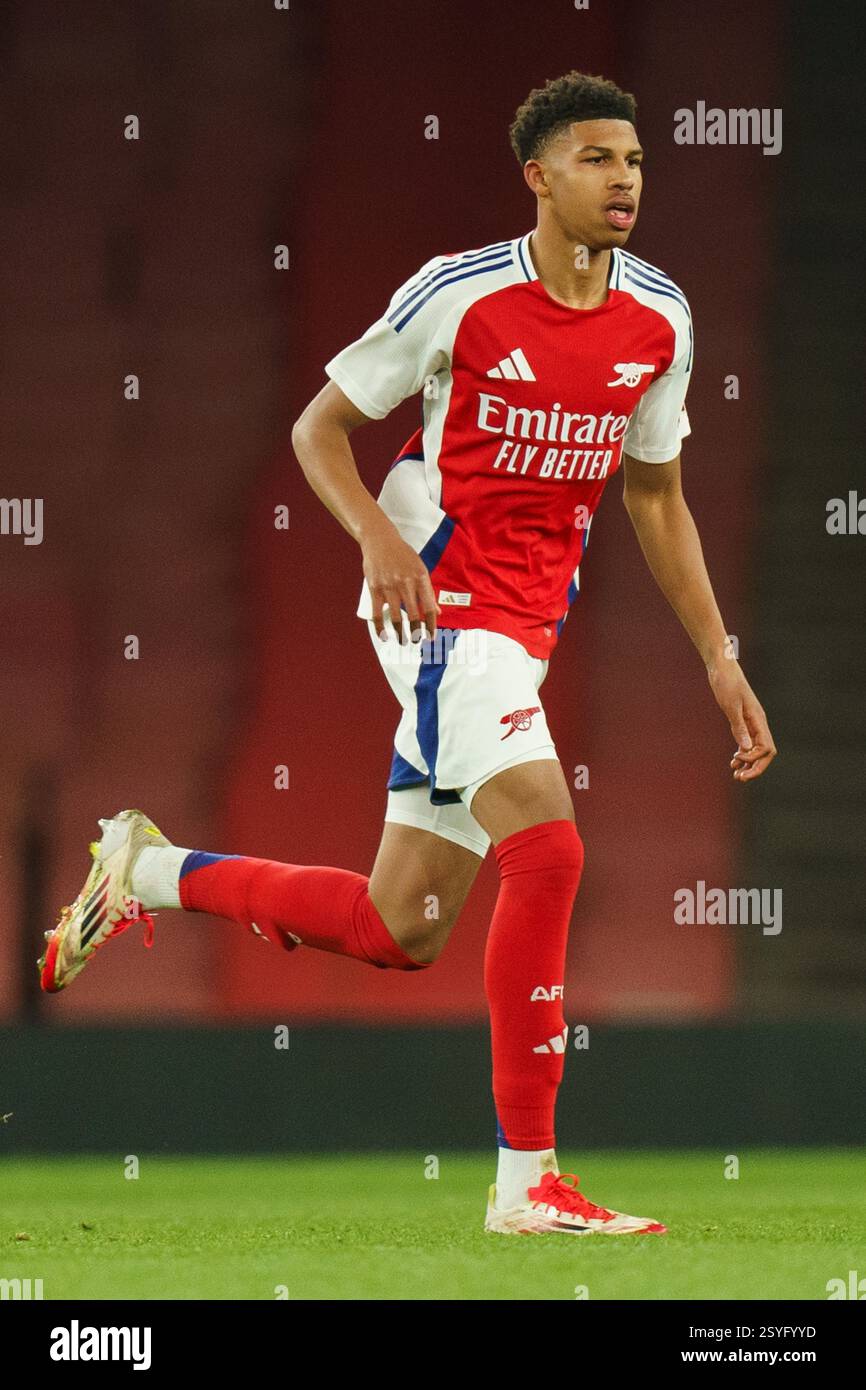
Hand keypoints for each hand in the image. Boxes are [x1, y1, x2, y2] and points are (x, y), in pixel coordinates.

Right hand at [362, 526, 440, 643]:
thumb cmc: (402, 555)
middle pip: (413, 615)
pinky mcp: (375, 588)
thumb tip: (436, 612)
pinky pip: (377, 613)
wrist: (380, 540)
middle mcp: (406, 583)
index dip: (431, 625)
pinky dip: (380, 627)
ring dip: (400, 633)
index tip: (431, 637)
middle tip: (417, 641)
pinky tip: (383, 636)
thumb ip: (428, 591)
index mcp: (420, 577)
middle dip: (416, 633)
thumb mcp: (420, 569)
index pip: (428, 607)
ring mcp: (389, 586)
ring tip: (403, 641)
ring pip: (396, 617)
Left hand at [707, 659, 777, 781]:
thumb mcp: (731, 706)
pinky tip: (734, 761)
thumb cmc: (726, 683)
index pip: (767, 748)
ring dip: (748, 763)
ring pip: (756, 749)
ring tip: (736, 775)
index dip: (754, 759)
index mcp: (758, 720)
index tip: (736, 758)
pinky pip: (748, 742)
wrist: (722, 668)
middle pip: (765, 753)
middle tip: (739, 778)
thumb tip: (746, 748)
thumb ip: (738, 727)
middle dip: (755, 768)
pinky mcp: (743, 721)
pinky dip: (743, 754)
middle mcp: (758, 723)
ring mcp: (751, 722)